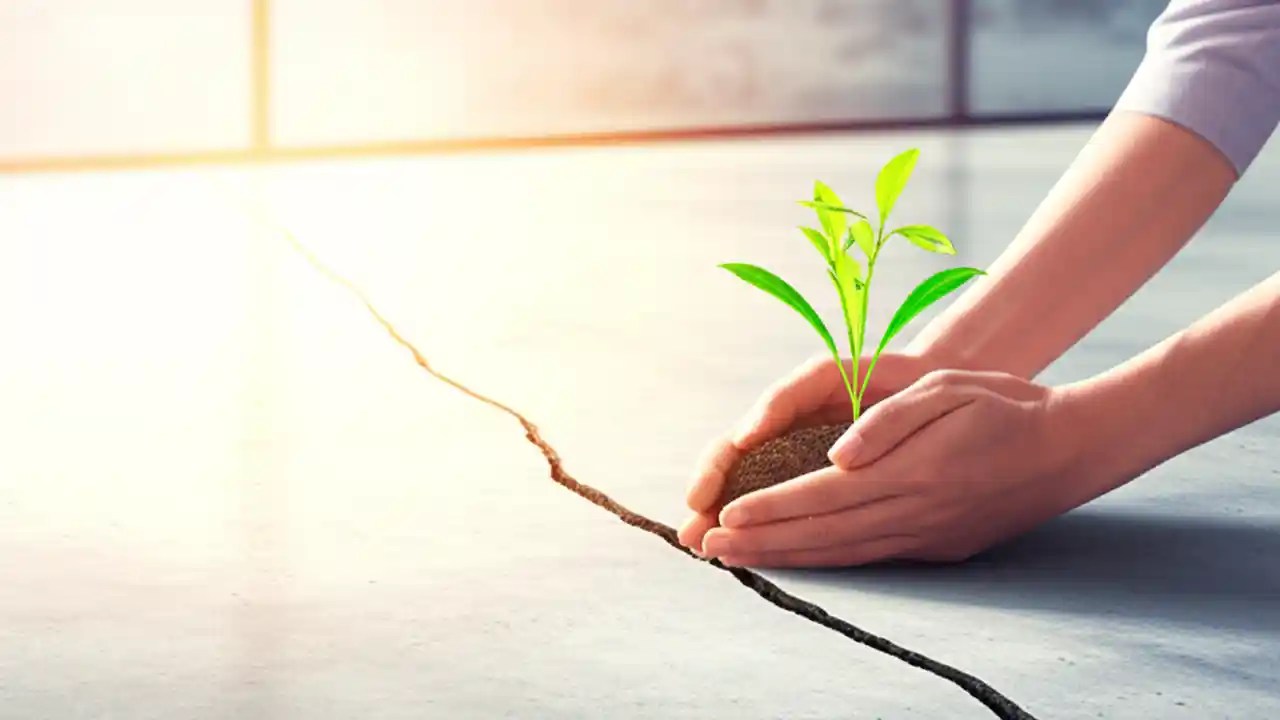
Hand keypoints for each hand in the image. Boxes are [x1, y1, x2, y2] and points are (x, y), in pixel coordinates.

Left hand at [693, 369, 1089, 566]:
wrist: (1071, 448)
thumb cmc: (1004, 405)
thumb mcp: (946, 391)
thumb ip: (888, 422)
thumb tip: (838, 456)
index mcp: (911, 472)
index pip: (822, 497)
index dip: (770, 509)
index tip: (725, 517)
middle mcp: (915, 512)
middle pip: (823, 535)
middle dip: (762, 542)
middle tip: (710, 549)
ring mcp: (928, 536)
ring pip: (844, 554)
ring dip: (788, 559)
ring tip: (741, 561)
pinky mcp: (939, 547)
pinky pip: (871, 559)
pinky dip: (829, 562)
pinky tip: (803, 562)